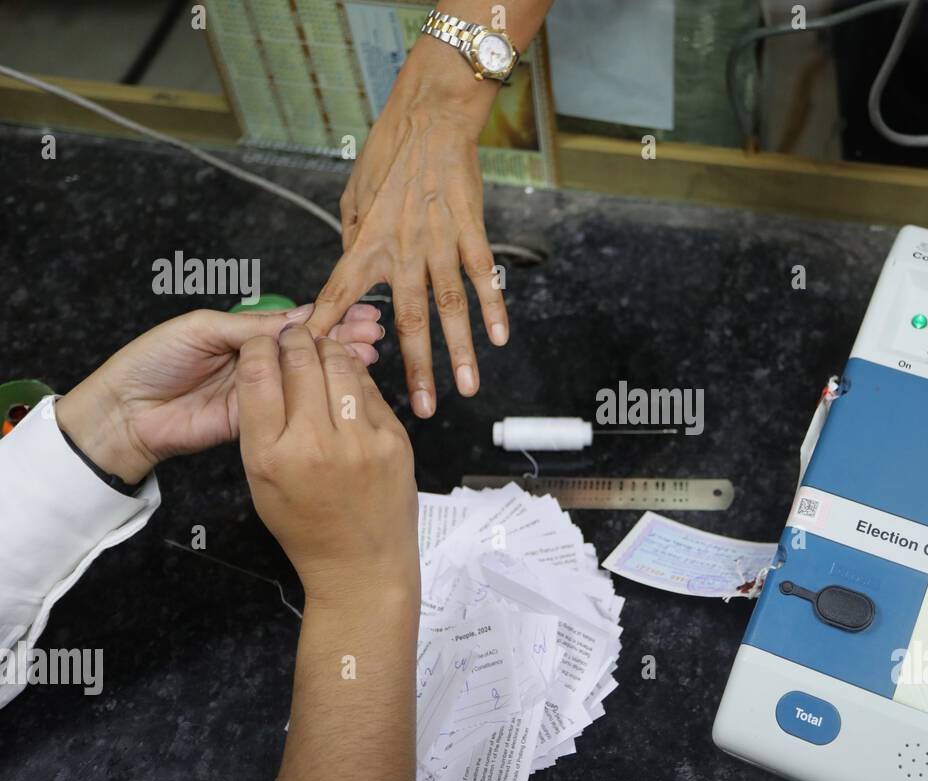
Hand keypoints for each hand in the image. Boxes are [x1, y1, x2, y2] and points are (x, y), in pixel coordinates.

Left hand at [57, 304, 383, 484]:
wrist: (125, 411)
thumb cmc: (152, 361)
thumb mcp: (202, 328)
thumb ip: (252, 327)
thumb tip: (297, 322)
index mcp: (243, 334)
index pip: (294, 324)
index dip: (327, 318)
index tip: (358, 310)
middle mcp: (257, 362)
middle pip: (309, 349)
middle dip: (344, 338)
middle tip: (375, 332)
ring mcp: (260, 392)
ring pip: (308, 376)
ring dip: (340, 364)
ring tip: (370, 352)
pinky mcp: (258, 421)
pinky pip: (292, 405)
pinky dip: (319, 394)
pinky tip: (344, 382)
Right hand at [235, 325, 418, 602]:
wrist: (362, 565)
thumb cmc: (308, 526)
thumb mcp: (263, 482)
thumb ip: (262, 427)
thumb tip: (269, 369)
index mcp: (270, 456)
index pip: (257, 376)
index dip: (258, 348)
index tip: (261, 341)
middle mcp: (314, 445)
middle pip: (301, 362)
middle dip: (294, 339)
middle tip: (293, 334)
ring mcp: (359, 442)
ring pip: (341, 366)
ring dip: (329, 348)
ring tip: (321, 346)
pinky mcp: (394, 441)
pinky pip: (371, 390)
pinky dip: (357, 376)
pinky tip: (349, 376)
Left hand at [307, 36, 506, 418]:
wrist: (429, 119)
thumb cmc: (387, 155)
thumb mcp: (353, 197)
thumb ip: (353, 242)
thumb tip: (351, 279)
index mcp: (366, 242)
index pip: (342, 293)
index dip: (331, 329)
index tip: (322, 367)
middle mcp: (402, 249)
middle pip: (408, 320)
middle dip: (415, 368)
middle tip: (419, 410)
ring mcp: (439, 242)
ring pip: (451, 308)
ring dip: (460, 351)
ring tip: (467, 389)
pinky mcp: (470, 231)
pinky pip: (482, 276)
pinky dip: (494, 307)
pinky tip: (501, 338)